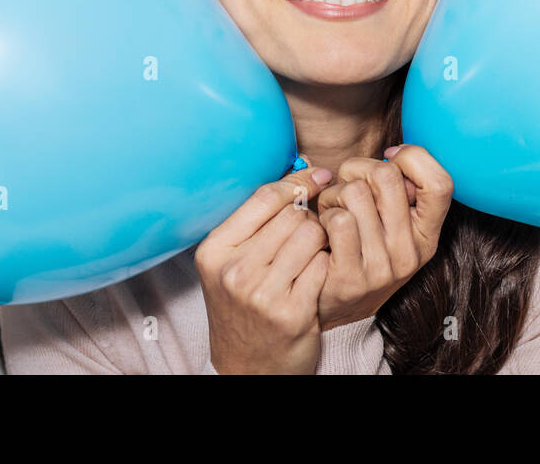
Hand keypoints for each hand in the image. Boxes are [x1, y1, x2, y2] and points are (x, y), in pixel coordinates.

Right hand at [194, 165, 332, 373]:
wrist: (247, 367)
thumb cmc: (244, 305)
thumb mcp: (233, 261)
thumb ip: (258, 220)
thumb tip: (307, 171)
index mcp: (215, 251)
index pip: (265, 197)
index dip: (297, 183)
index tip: (318, 177)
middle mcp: (234, 271)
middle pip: (292, 215)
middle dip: (308, 218)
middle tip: (308, 234)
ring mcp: (262, 294)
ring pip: (312, 235)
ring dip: (320, 241)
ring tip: (311, 255)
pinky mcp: (292, 313)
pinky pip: (323, 266)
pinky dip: (325, 267)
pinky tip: (314, 278)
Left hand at [314, 145, 452, 330]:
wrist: (332, 307)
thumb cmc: (357, 248)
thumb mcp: (390, 224)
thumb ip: (395, 192)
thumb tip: (391, 156)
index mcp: (426, 235)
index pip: (441, 184)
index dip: (414, 158)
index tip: (388, 159)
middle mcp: (410, 253)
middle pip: (387, 176)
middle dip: (356, 169)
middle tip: (345, 186)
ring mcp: (383, 268)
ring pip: (355, 193)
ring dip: (333, 193)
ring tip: (331, 209)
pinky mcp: (352, 277)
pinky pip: (338, 220)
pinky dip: (324, 213)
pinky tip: (322, 226)